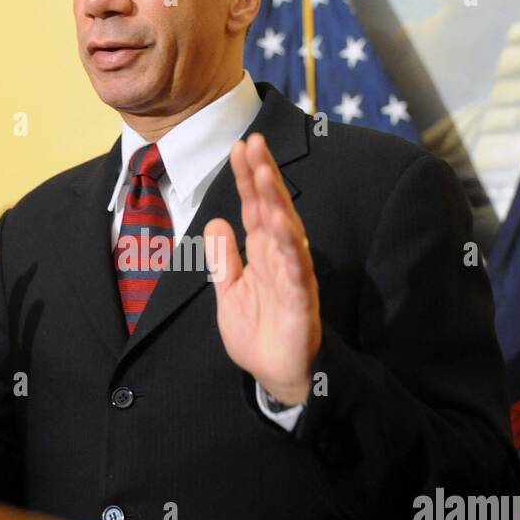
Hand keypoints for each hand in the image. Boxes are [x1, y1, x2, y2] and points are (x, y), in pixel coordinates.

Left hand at [204, 132, 320, 406]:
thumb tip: (217, 221)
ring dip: (277, 203)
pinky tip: (283, 228)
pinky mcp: (301, 300)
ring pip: (287, 232)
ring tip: (265, 175)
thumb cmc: (258, 334)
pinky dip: (290, 249)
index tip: (240, 147)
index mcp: (263, 252)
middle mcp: (280, 257)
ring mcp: (292, 276)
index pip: (255, 207)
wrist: (276, 375)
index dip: (248, 178)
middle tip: (254, 143)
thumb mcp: (229, 292)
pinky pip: (297, 270)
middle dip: (264, 176)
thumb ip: (223, 258)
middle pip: (272, 208)